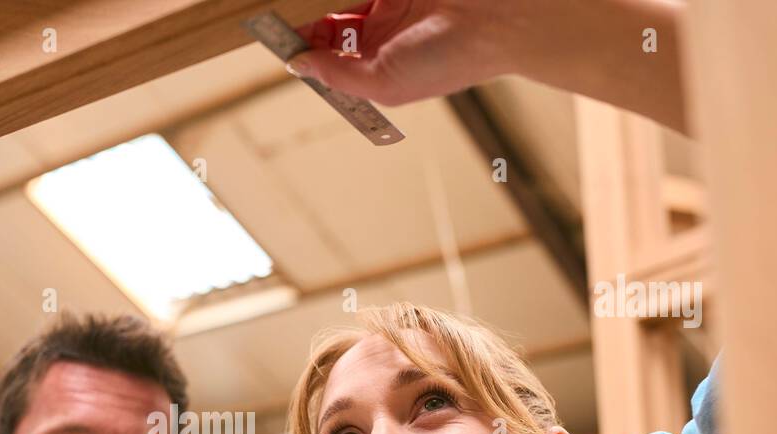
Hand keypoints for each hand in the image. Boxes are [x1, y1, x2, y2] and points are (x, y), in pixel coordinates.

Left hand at [290, 0, 688, 133]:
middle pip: (328, 18)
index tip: (274, 32)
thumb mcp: (383, 82)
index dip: (300, 43)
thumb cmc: (450, 60)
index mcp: (377, 64)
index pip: (327, 53)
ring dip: (319, 0)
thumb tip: (297, 66)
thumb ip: (338, 75)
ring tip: (289, 0)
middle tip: (274, 7)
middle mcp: (382, 32)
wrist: (503, 19)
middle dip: (303, 14)